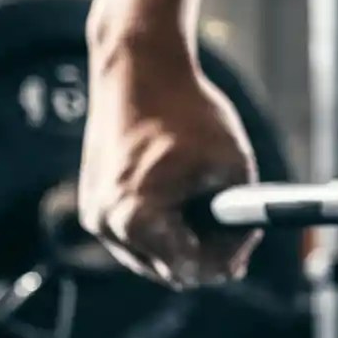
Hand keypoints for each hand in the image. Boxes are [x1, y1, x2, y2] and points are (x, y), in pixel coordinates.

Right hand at [78, 30, 260, 288]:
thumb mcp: (234, 165)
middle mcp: (107, 224)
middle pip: (168, 270)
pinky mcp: (89, 202)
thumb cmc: (188, 111)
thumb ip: (241, 219)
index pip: (192, 269)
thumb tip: (236, 258)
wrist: (140, 67)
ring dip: (182, 241)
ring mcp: (93, 215)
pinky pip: (133, 234)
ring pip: (150, 257)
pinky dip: (160, 226)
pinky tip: (180, 196)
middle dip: (205, 253)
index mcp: (138, 219)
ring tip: (207, 205)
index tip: (248, 234)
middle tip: (236, 231)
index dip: (229, 256)